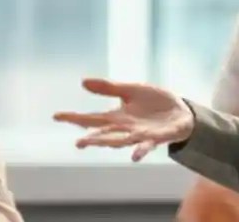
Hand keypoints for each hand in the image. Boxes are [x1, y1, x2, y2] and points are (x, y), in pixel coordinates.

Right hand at [54, 78, 195, 161]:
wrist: (182, 110)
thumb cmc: (155, 102)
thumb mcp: (131, 89)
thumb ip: (109, 88)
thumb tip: (83, 81)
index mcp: (118, 117)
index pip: (92, 119)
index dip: (75, 118)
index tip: (56, 116)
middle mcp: (126, 129)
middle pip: (105, 134)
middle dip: (92, 138)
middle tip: (78, 142)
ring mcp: (141, 135)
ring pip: (122, 141)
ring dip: (110, 144)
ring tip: (97, 146)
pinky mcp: (157, 137)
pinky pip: (147, 146)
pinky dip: (140, 151)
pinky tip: (134, 156)